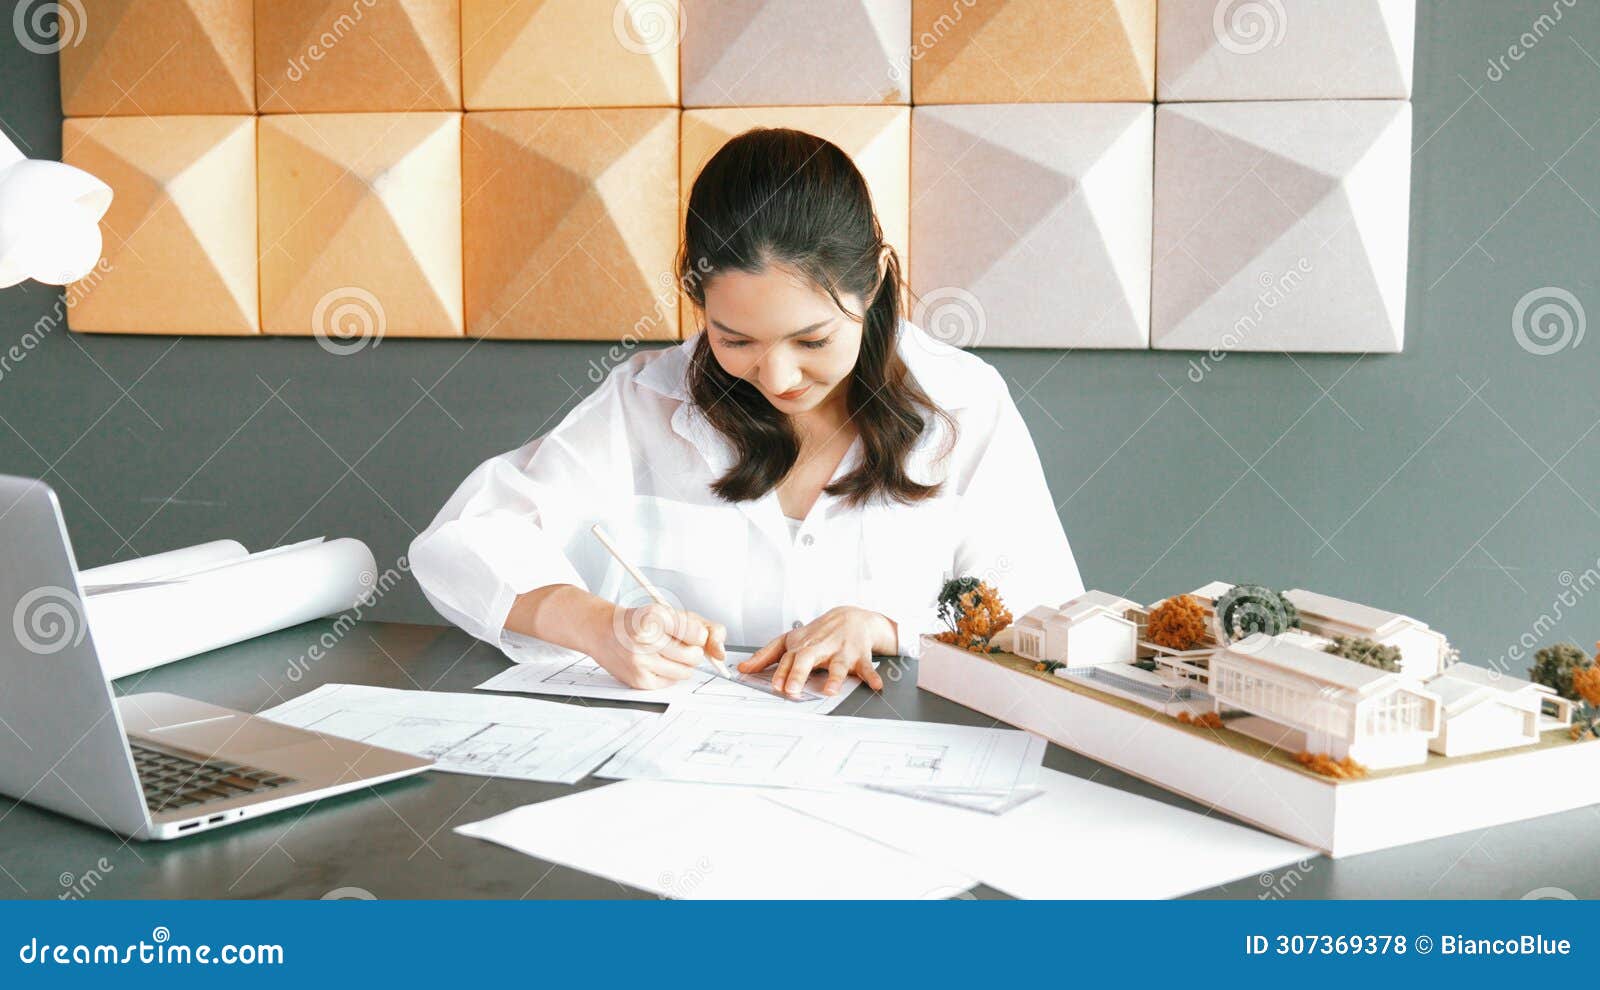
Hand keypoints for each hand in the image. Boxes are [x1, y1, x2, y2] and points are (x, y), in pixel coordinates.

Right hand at [586, 601, 726, 690]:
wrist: (605, 632)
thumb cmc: (641, 621)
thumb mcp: (672, 613)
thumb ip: (704, 627)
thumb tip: (720, 653)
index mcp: (655, 616)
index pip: (698, 634)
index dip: (698, 634)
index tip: (691, 631)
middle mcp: (645, 640)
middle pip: (694, 656)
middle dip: (693, 651)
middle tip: (679, 643)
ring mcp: (640, 662)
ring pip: (686, 672)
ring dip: (683, 664)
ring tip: (667, 652)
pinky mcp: (639, 681)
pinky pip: (671, 683)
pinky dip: (670, 673)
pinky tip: (657, 662)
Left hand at [739, 607, 890, 696]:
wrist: (851, 617)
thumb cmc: (818, 634)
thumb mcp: (790, 641)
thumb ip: (766, 655)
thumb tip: (743, 668)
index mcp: (802, 645)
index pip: (788, 658)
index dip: (781, 672)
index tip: (775, 686)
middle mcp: (821, 647)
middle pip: (807, 659)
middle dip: (798, 673)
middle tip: (791, 690)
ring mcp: (841, 651)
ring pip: (837, 664)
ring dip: (835, 678)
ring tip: (830, 691)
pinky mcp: (860, 655)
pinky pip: (867, 667)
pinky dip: (872, 676)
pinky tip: (875, 686)